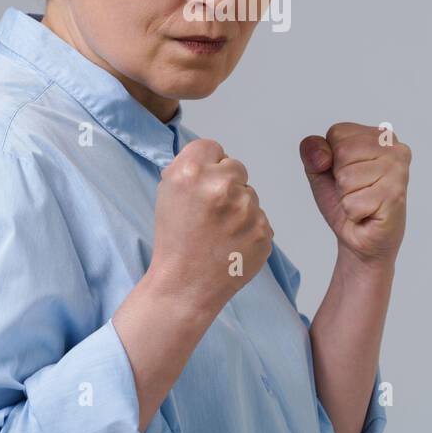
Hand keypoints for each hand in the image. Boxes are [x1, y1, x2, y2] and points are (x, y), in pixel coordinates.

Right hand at [148, 138, 272, 318]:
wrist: (185, 285)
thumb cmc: (175, 239)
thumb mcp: (168, 191)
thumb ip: (191, 166)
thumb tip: (214, 156)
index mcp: (191, 171)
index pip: (212, 147)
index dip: (206, 166)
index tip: (201, 185)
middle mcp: (221, 185)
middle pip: (236, 167)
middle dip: (226, 184)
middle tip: (210, 211)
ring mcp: (246, 210)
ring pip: (250, 193)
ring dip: (239, 208)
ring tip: (219, 231)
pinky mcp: (264, 231)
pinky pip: (260, 217)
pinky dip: (249, 229)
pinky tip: (231, 243)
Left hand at [300, 122, 408, 267]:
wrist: (360, 238)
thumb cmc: (346, 200)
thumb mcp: (319, 169)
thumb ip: (312, 150)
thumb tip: (323, 155)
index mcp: (378, 135)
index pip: (337, 133)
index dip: (331, 159)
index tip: (348, 173)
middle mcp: (395, 148)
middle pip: (342, 153)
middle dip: (340, 179)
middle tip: (356, 191)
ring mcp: (398, 171)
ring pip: (347, 178)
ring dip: (346, 197)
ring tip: (363, 201)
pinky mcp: (395, 196)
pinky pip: (353, 202)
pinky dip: (353, 212)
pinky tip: (368, 213)